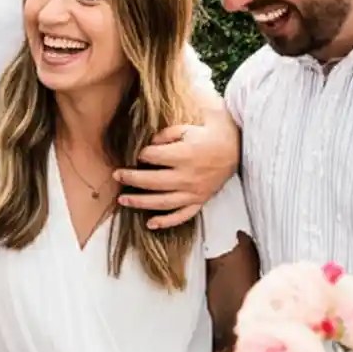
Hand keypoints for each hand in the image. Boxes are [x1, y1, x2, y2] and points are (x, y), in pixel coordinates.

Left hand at [113, 122, 238, 229]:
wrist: (236, 148)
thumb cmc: (207, 135)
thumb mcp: (186, 128)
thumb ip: (165, 135)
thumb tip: (148, 145)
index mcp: (185, 156)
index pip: (153, 157)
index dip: (142, 154)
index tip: (138, 154)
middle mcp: (188, 177)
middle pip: (152, 182)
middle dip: (131, 179)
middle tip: (116, 176)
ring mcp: (194, 192)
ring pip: (163, 202)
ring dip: (140, 203)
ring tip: (122, 201)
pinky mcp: (200, 201)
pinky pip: (183, 215)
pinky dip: (166, 221)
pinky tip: (150, 224)